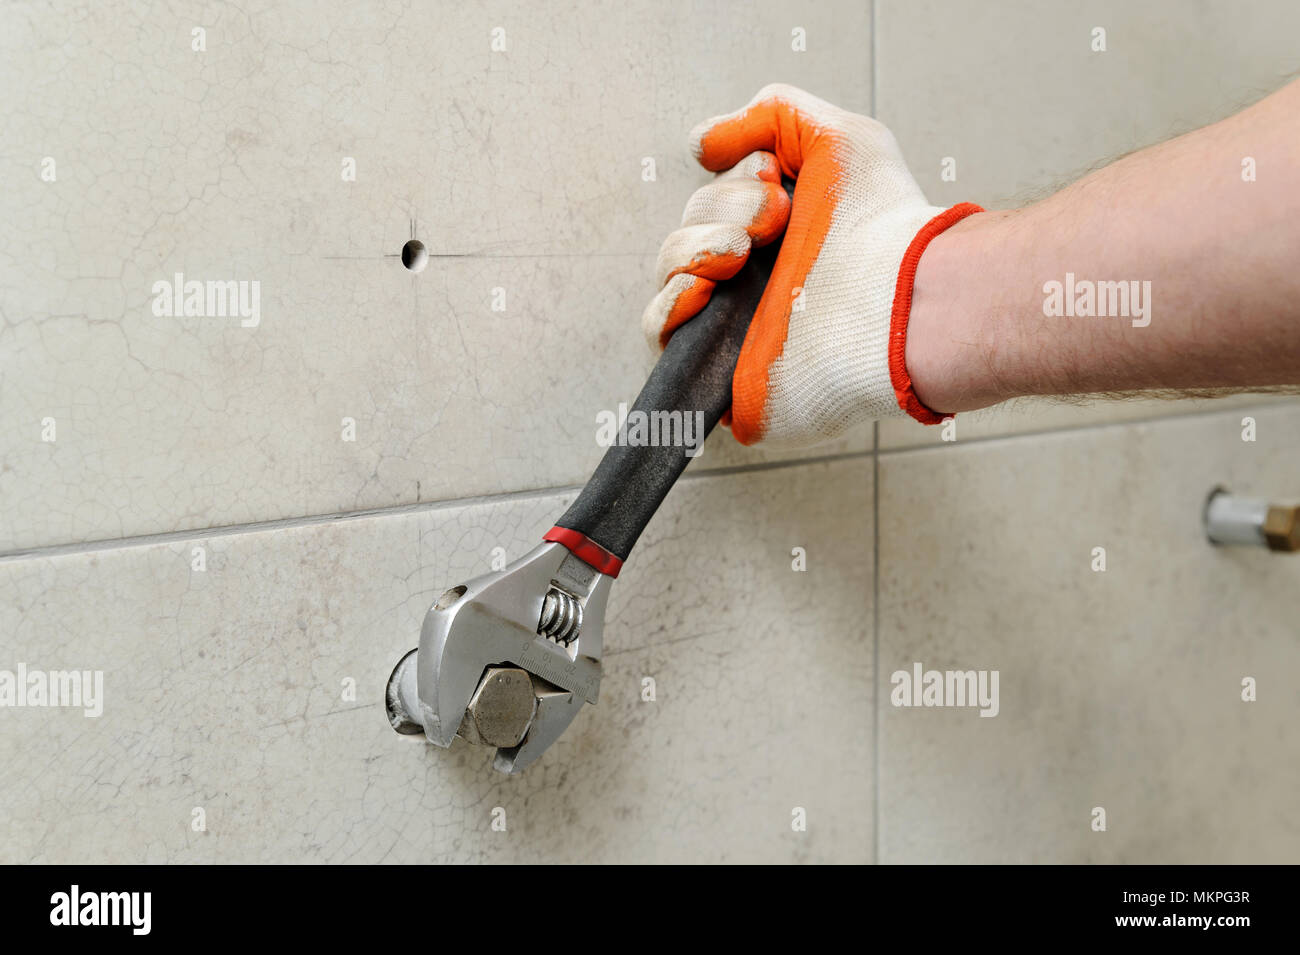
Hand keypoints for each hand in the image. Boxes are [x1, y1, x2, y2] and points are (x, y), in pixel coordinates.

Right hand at [642, 84, 980, 445]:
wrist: (897, 296)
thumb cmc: (881, 224)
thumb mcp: (837, 137)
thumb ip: (771, 115)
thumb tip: (704, 145)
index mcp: (777, 237)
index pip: (714, 203)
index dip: (731, 184)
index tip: (774, 179)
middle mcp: (755, 282)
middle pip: (687, 232)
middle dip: (719, 211)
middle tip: (772, 219)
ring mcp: (735, 330)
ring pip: (669, 276)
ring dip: (693, 251)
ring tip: (740, 253)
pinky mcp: (721, 375)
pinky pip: (660, 336)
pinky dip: (666, 306)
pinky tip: (700, 289)